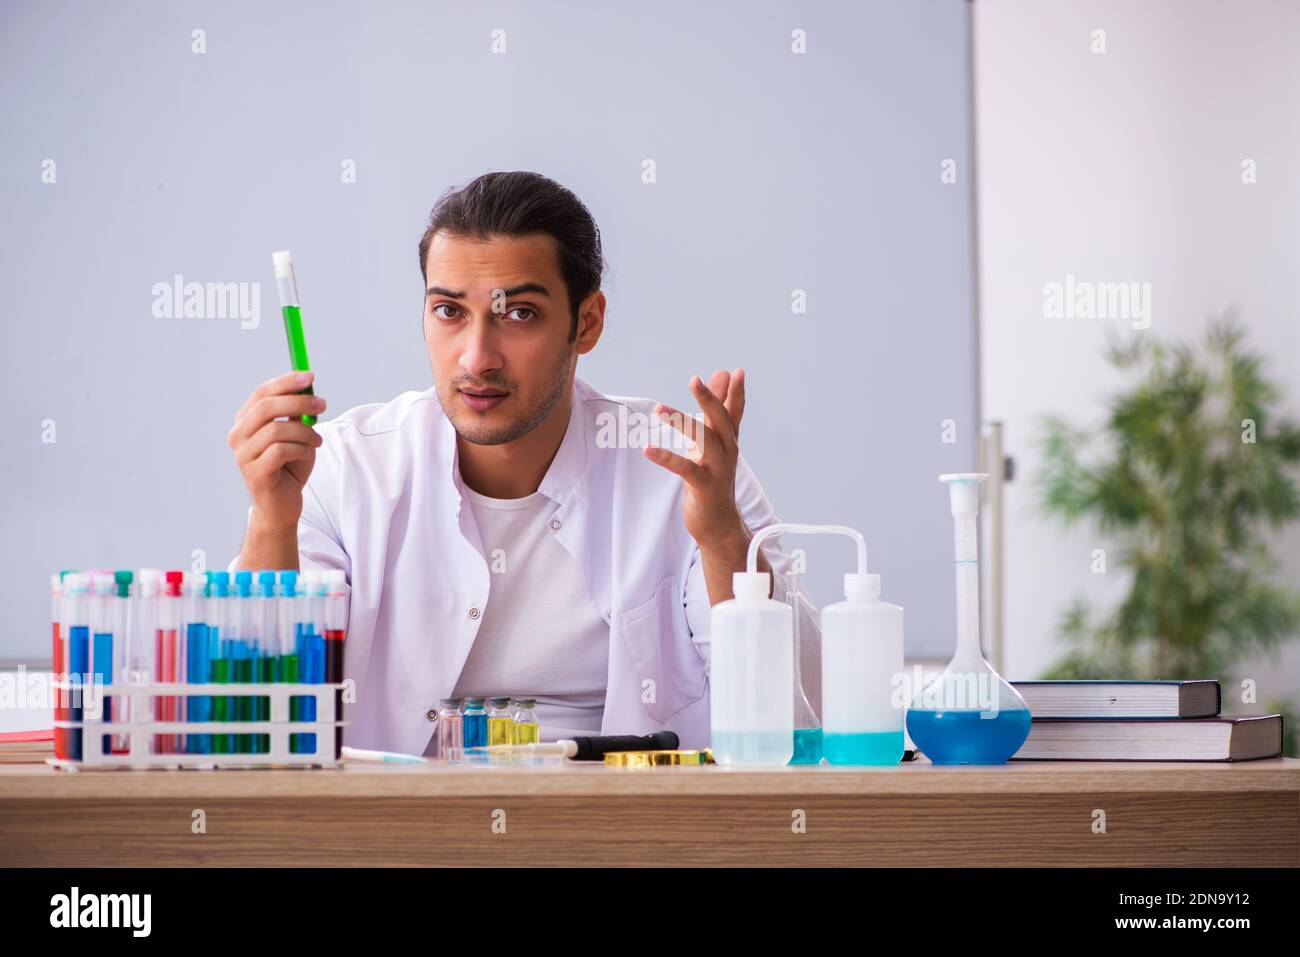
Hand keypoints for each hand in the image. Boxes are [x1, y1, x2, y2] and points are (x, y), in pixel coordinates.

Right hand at [228, 371, 324, 533]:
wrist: (282, 506)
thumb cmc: (289, 467)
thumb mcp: (295, 435)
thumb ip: (296, 413)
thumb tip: (308, 387)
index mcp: (245, 422)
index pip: (262, 393)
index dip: (286, 382)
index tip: (310, 377)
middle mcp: (238, 436)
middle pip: (266, 408)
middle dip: (298, 402)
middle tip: (322, 405)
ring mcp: (243, 456)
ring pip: (276, 430)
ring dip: (304, 432)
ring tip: (317, 441)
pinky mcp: (255, 474)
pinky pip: (281, 451)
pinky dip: (301, 450)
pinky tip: (307, 456)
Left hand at [644, 368, 748, 547]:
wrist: (720, 523)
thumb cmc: (713, 479)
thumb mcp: (714, 444)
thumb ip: (716, 413)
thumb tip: (721, 378)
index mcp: (729, 441)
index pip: (735, 412)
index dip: (737, 392)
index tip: (737, 371)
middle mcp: (727, 452)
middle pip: (721, 421)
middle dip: (709, 399)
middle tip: (695, 380)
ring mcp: (717, 469)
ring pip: (703, 441)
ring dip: (682, 423)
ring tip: (659, 408)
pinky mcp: (704, 486)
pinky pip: (685, 469)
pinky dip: (666, 458)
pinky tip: (647, 449)